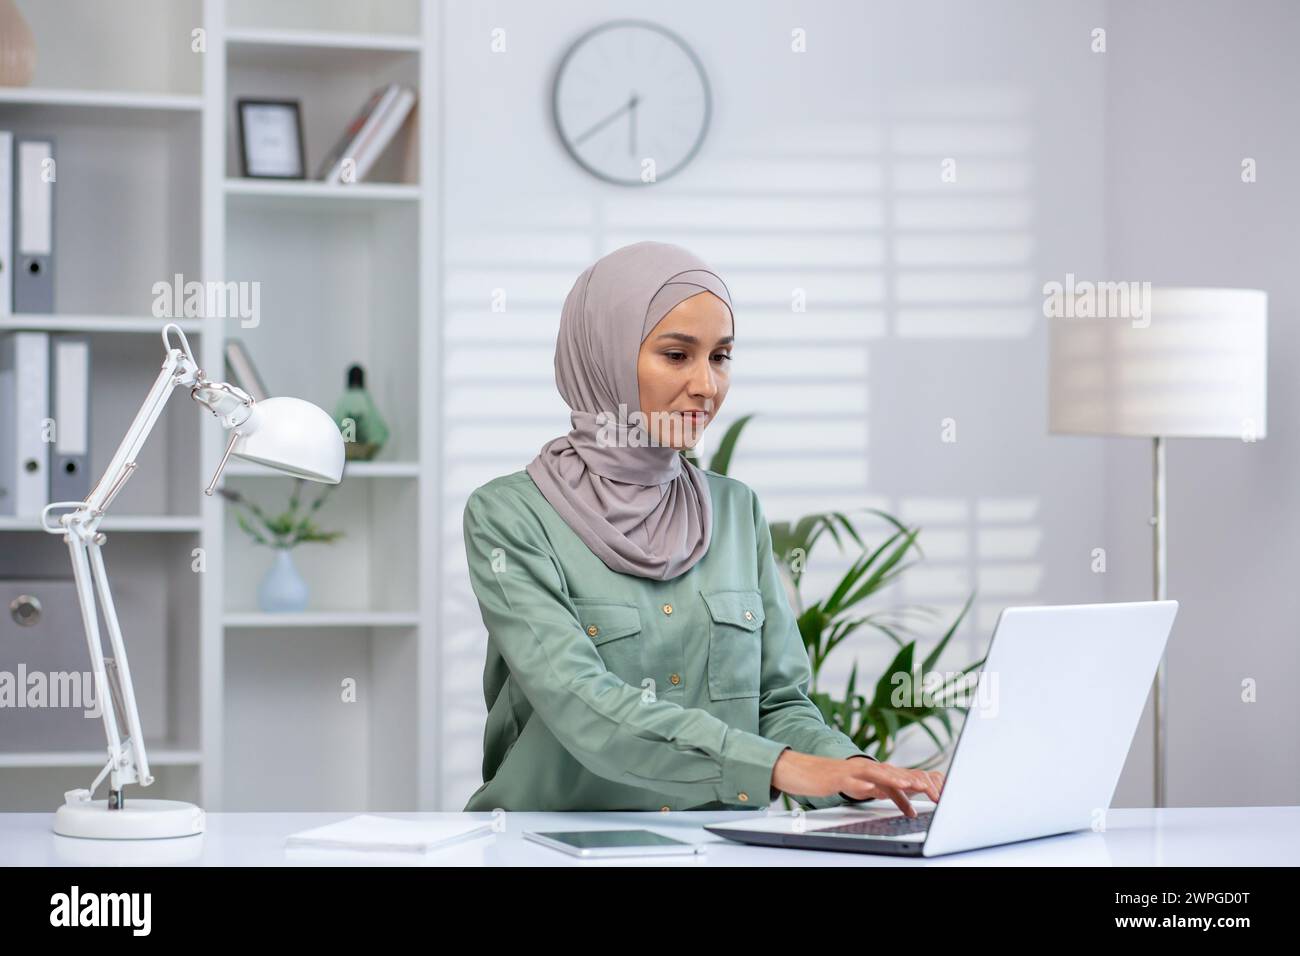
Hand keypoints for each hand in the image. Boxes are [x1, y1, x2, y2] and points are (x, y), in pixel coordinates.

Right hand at [772, 750, 944, 817]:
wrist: (798, 769)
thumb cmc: (828, 779)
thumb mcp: (856, 785)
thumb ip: (875, 788)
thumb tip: (895, 795)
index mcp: (870, 771)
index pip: (899, 778)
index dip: (918, 786)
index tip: (936, 797)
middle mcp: (863, 768)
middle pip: (893, 773)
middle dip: (913, 782)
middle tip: (932, 792)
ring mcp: (849, 772)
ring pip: (875, 774)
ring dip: (893, 778)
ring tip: (908, 784)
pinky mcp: (834, 778)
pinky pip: (850, 781)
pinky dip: (861, 784)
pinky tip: (870, 788)